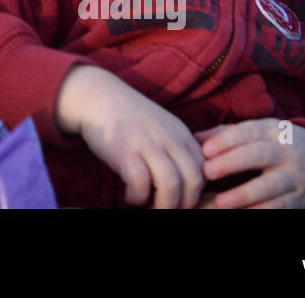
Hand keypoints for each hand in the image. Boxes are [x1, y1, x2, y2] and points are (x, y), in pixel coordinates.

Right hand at [57, 66, 205, 208]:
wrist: (99, 96)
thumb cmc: (131, 119)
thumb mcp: (164, 128)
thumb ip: (179, 149)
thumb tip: (192, 183)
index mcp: (182, 134)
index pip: (204, 171)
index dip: (197, 193)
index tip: (182, 200)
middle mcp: (168, 138)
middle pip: (193, 180)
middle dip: (185, 204)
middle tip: (170, 209)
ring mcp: (146, 143)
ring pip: (170, 184)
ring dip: (164, 205)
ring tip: (151, 208)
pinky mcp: (124, 150)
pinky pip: (140, 183)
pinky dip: (137, 197)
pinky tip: (130, 196)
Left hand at [195, 119, 304, 207]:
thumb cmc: (275, 145)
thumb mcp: (257, 133)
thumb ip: (226, 134)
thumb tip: (194, 138)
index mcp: (272, 131)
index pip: (248, 132)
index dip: (226, 140)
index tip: (204, 150)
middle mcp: (287, 152)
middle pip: (260, 155)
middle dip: (233, 163)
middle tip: (207, 172)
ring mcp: (296, 177)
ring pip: (272, 186)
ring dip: (245, 195)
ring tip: (221, 202)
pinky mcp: (301, 200)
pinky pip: (282, 208)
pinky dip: (262, 211)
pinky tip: (243, 214)